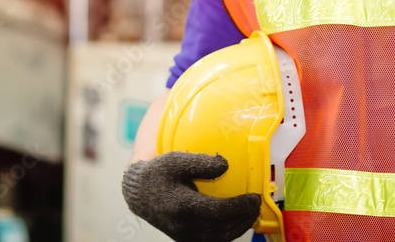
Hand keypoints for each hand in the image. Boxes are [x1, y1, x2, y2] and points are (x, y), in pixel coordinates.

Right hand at [121, 151, 260, 241]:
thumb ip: (201, 162)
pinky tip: (237, 222)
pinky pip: (213, 241)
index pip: (217, 210)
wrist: (138, 194)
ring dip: (239, 227)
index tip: (254, 197)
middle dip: (244, 217)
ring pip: (220, 238)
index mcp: (181, 204)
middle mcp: (184, 224)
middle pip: (222, 228)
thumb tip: (226, 165)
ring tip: (251, 213)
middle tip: (257, 204)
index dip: (239, 206)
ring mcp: (184, 235)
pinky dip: (228, 233)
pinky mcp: (185, 239)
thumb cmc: (158, 173)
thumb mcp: (176, 160)